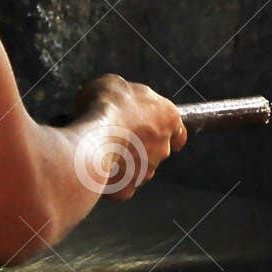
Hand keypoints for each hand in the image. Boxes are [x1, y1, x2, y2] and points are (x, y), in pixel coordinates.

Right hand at [73, 75, 187, 200]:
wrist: (93, 137)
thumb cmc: (106, 106)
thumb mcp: (115, 83)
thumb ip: (126, 95)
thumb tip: (118, 97)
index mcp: (168, 117)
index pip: (178, 131)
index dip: (167, 132)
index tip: (158, 132)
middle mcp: (163, 146)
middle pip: (156, 150)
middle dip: (140, 145)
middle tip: (117, 136)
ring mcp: (147, 170)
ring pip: (138, 169)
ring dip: (125, 162)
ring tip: (101, 152)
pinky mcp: (128, 187)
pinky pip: (120, 185)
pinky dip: (110, 179)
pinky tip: (96, 169)